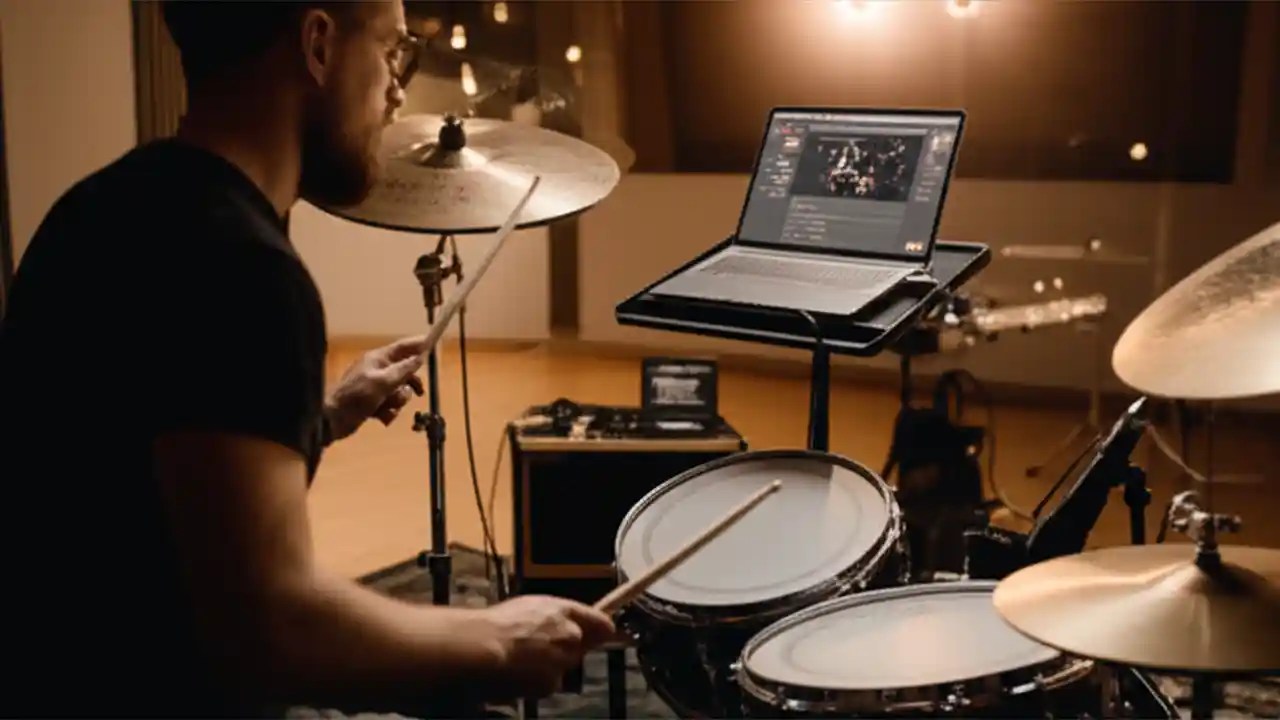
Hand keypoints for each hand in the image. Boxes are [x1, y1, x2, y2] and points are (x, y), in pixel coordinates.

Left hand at [324, 336, 427, 440]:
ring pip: (399, 391)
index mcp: (378, 359)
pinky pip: (391, 405)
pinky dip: (389, 412)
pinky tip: (381, 418)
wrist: (333, 419)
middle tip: (419, 392)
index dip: (418, 345)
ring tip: (388, 407)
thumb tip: (420, 358)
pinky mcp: (373, 403)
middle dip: (410, 385)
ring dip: (397, 402)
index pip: (403, 347)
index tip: (434, 344)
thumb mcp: (383, 382)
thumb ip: (403, 370)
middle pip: (405, 372)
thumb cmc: (357, 396)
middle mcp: (378, 370)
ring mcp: (375, 387)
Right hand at [480, 595, 616, 698]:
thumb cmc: (498, 623)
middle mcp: (571, 636)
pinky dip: (537, 681)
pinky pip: (548, 683)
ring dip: (550, 666)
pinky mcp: (551, 684)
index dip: (604, 629)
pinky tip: (518, 672)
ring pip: (563, 666)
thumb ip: (558, 614)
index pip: (602, 623)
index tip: (607, 633)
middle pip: (581, 647)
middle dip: (566, 648)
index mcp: (565, 612)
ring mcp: (562, 661)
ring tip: (521, 659)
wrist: (482, 647)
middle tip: (540, 647)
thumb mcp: (531, 606)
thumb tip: (574, 621)